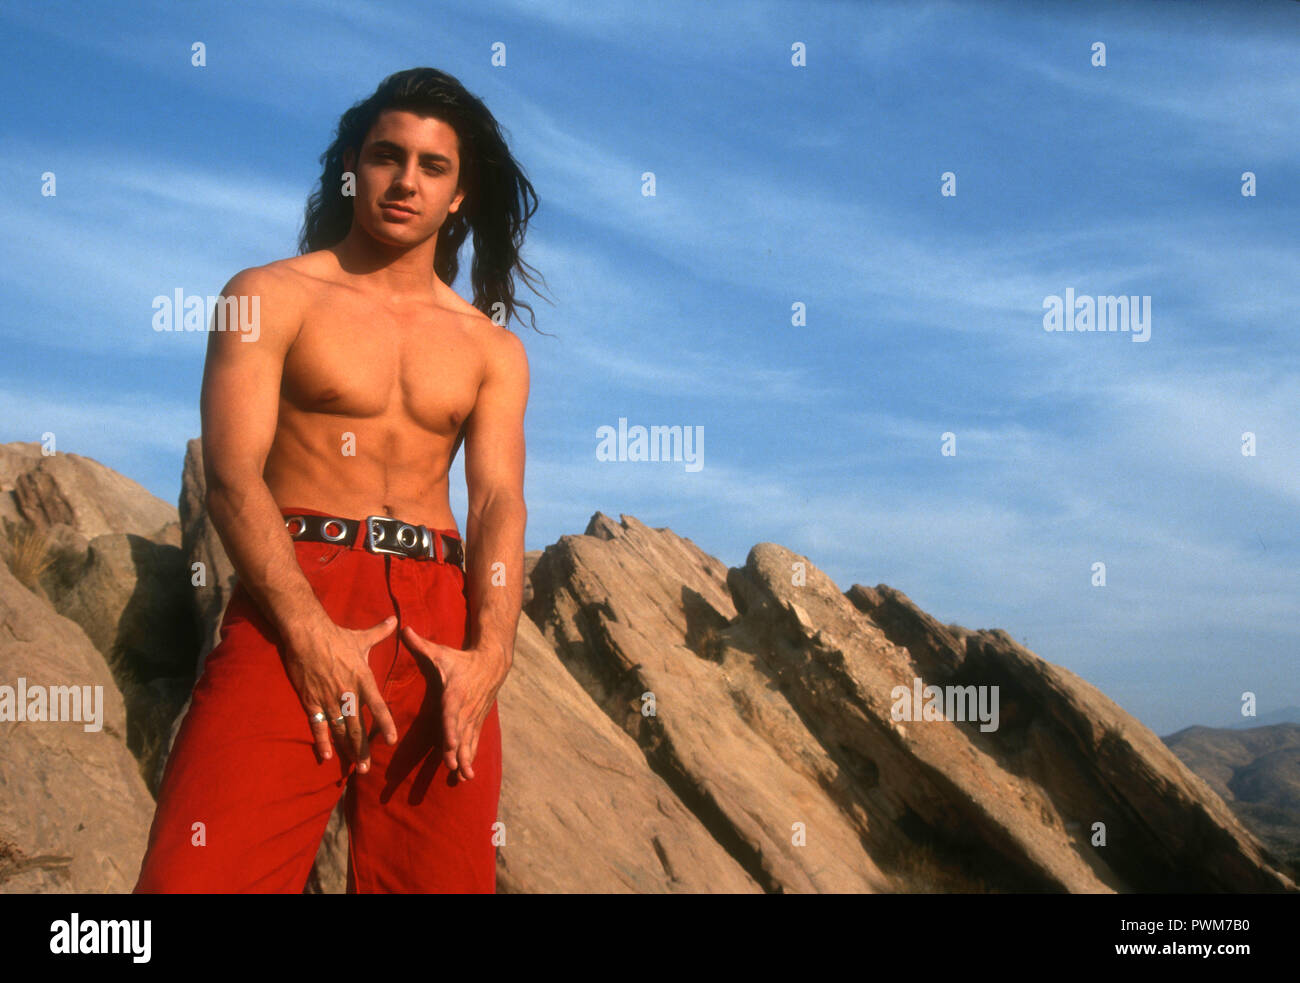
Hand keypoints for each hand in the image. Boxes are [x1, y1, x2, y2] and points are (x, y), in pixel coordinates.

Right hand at [282, 613, 398, 771]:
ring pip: (339, 729)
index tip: (390, 741)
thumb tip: (396, 620)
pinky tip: (326, 756)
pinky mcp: (311, 699)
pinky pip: (317, 724)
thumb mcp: (361, 636)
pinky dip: (322, 741)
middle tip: (367, 769)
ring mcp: (328, 698)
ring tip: (353, 767)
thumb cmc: (336, 636)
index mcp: (363, 679)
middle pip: (357, 726)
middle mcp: (347, 692)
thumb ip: (381, 633)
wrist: (306, 633)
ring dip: (346, 749)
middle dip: (362, 749)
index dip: (384, 724)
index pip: (377, 706)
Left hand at [401, 625, 507, 780]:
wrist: (492, 662)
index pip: (452, 712)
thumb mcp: (441, 651)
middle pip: (461, 732)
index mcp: (455, 692)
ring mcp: (472, 716)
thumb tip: (402, 628)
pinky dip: (471, 757)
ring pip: (469, 740)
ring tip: (463, 776)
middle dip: (457, 750)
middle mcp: (465, 707)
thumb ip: (420, 644)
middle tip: (452, 766)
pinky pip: (474, 741)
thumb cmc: (461, 658)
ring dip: (466, 759)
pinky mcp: (476, 721)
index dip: (451, 727)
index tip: (451, 742)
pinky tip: (467, 775)